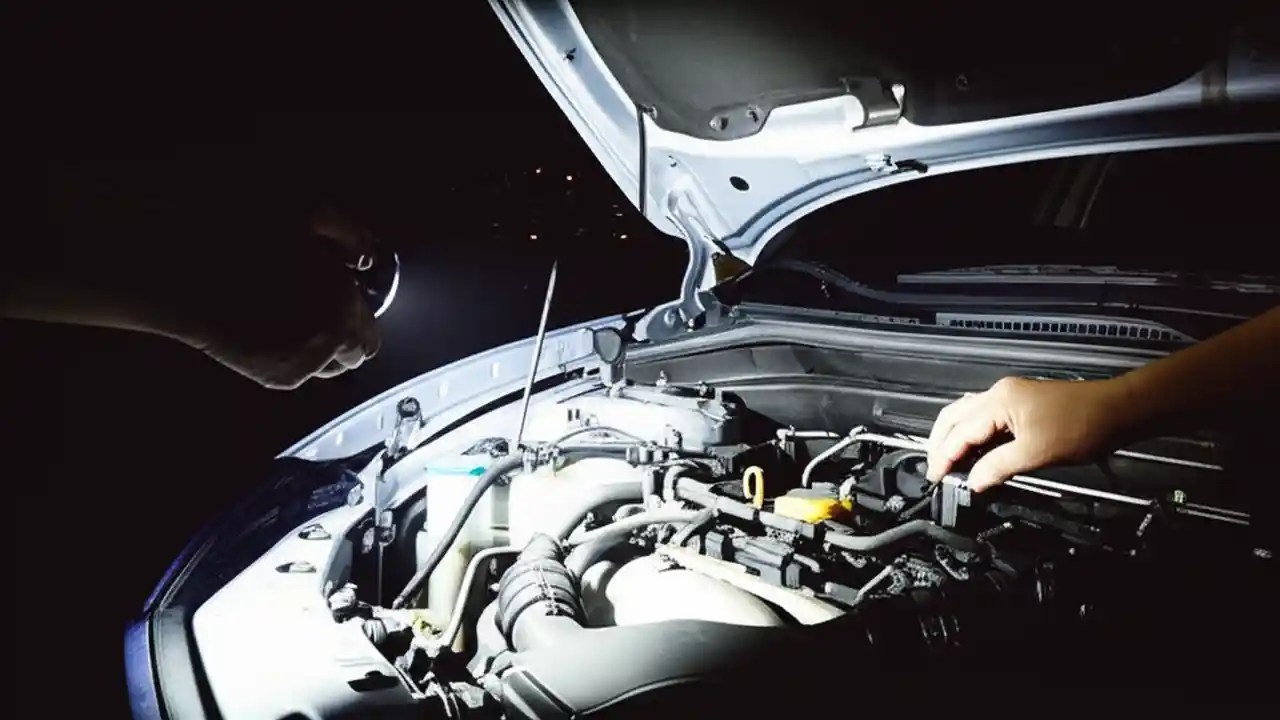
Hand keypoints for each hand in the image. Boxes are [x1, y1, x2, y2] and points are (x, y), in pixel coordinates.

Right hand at [178, 209, 381, 389]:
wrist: (185, 272)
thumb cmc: (245, 235)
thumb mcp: (308, 212)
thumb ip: (350, 235)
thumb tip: (366, 258)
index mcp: (344, 302)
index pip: (371, 328)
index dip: (357, 312)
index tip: (342, 297)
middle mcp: (331, 340)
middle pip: (356, 353)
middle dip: (345, 334)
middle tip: (319, 309)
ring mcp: (302, 364)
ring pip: (328, 365)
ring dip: (321, 347)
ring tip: (290, 318)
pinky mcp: (275, 378)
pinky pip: (300, 371)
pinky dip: (293, 355)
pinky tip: (268, 328)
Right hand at [925, 377, 1128, 491]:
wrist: (1117, 411)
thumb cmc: (1081, 427)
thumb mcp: (1036, 453)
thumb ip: (998, 467)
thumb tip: (973, 482)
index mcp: (998, 401)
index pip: (959, 432)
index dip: (944, 457)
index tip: (935, 478)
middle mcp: (999, 393)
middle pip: (954, 416)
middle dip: (939, 443)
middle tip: (934, 469)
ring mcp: (1010, 396)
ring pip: (967, 414)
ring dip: (954, 437)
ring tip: (949, 462)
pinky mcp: (1021, 403)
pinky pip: (984, 417)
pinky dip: (972, 434)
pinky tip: (974, 450)